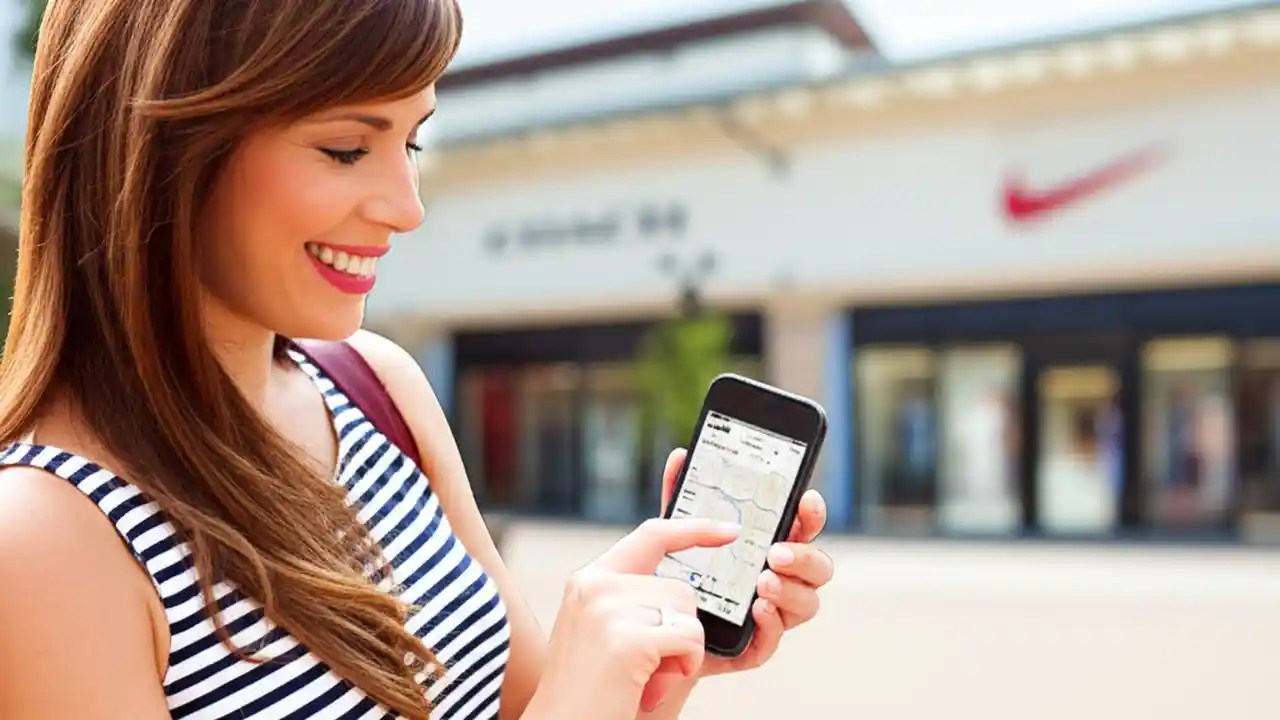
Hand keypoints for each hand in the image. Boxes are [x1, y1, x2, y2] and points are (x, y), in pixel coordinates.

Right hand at [527, 516, 740, 719]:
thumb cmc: (589, 690)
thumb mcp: (603, 631)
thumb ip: (633, 601)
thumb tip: (685, 589)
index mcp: (590, 580)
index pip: (652, 535)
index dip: (694, 530)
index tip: (728, 531)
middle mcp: (595, 586)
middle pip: (679, 588)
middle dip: (680, 630)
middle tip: (649, 665)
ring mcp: (607, 610)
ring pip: (687, 612)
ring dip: (681, 651)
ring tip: (646, 675)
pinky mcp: (626, 639)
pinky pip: (689, 637)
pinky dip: (684, 665)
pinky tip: (653, 684)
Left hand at [659, 448, 833, 675]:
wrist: (650, 627)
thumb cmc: (670, 576)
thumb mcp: (670, 532)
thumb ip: (681, 498)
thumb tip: (681, 457)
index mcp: (768, 546)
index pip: (803, 527)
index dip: (812, 513)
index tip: (805, 499)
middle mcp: (778, 579)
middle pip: (818, 567)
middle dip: (805, 557)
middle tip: (776, 551)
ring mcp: (770, 615)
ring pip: (807, 605)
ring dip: (791, 590)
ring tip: (764, 581)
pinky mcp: (751, 648)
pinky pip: (774, 642)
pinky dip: (771, 624)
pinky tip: (757, 609)